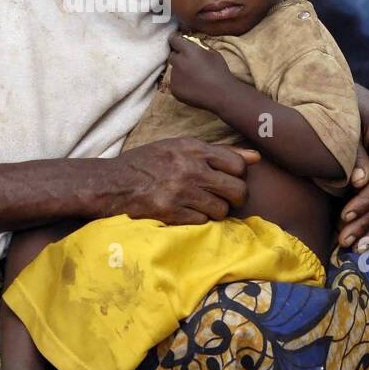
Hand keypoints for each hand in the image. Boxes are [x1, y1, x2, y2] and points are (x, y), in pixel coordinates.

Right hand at [107, 138, 259, 224]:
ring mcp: (181, 192)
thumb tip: (256, 157)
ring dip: (216, 211)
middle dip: (235, 198)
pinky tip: (186, 213)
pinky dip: (198, 220)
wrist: (112, 183)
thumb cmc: (146, 163)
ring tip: (201, 206)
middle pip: (237, 190)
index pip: (238, 164)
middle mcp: (190, 168)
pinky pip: (203, 222)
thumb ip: (218, 152)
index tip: (228, 179)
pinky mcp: (172, 213)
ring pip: (222, 210)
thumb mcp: (179, 147)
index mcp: (193, 148)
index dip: (238, 175)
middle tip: (224, 198)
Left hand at [167, 33, 231, 110]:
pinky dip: (181, 83)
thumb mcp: (213, 53)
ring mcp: (175, 76)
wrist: (221, 95)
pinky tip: (193, 86)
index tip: (178, 44)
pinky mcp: (174, 88)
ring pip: (174, 70)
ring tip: (195, 78)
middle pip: (172, 56)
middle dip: (179, 57)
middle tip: (190, 64)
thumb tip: (191, 42)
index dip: (176, 41)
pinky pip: (175, 82)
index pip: (174, 40)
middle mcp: (179, 61)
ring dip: (181, 71)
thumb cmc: (220, 72)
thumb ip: (200, 46)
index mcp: (189, 50)